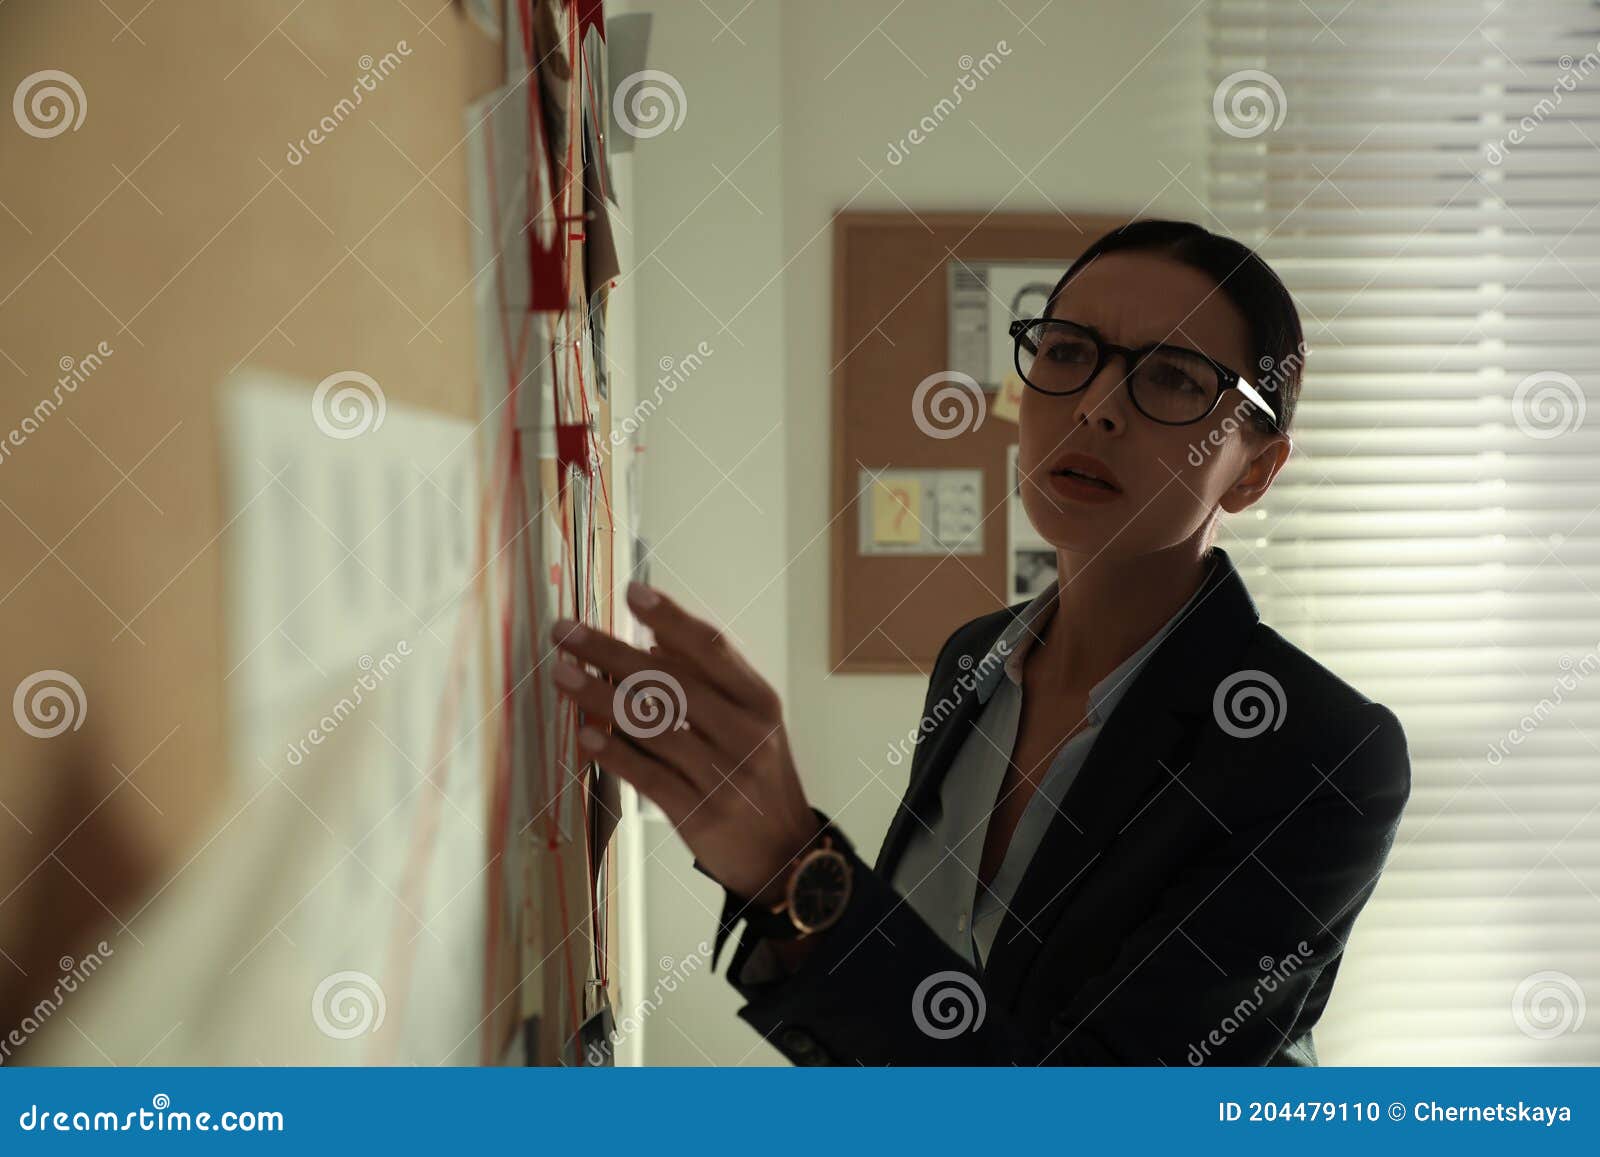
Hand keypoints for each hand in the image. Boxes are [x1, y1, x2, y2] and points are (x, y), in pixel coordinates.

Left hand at [549, 581, 821, 906]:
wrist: (784, 854)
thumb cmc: (755, 776)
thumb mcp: (749, 722)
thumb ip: (710, 681)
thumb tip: (654, 637)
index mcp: (758, 701)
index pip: (712, 647)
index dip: (670, 617)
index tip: (631, 591)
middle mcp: (746, 733)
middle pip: (671, 681)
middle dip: (611, 652)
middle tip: (566, 632)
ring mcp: (725, 775)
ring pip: (655, 726)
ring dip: (600, 697)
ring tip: (561, 675)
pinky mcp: (700, 813)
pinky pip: (649, 777)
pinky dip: (614, 754)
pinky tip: (583, 734)